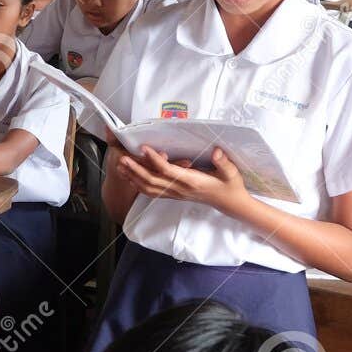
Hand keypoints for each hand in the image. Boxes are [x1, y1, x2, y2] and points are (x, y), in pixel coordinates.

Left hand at [118, 146, 249, 212]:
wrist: (229, 203)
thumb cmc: (230, 186)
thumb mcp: (231, 173)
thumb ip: (223, 163)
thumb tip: (217, 152)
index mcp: (192, 181)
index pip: (169, 171)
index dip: (155, 160)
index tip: (144, 148)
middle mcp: (180, 189)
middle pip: (152, 181)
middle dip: (136, 170)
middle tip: (122, 158)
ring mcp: (175, 193)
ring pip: (149, 188)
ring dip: (133, 178)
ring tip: (120, 167)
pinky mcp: (174, 194)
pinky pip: (152, 192)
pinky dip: (139, 185)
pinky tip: (130, 177)